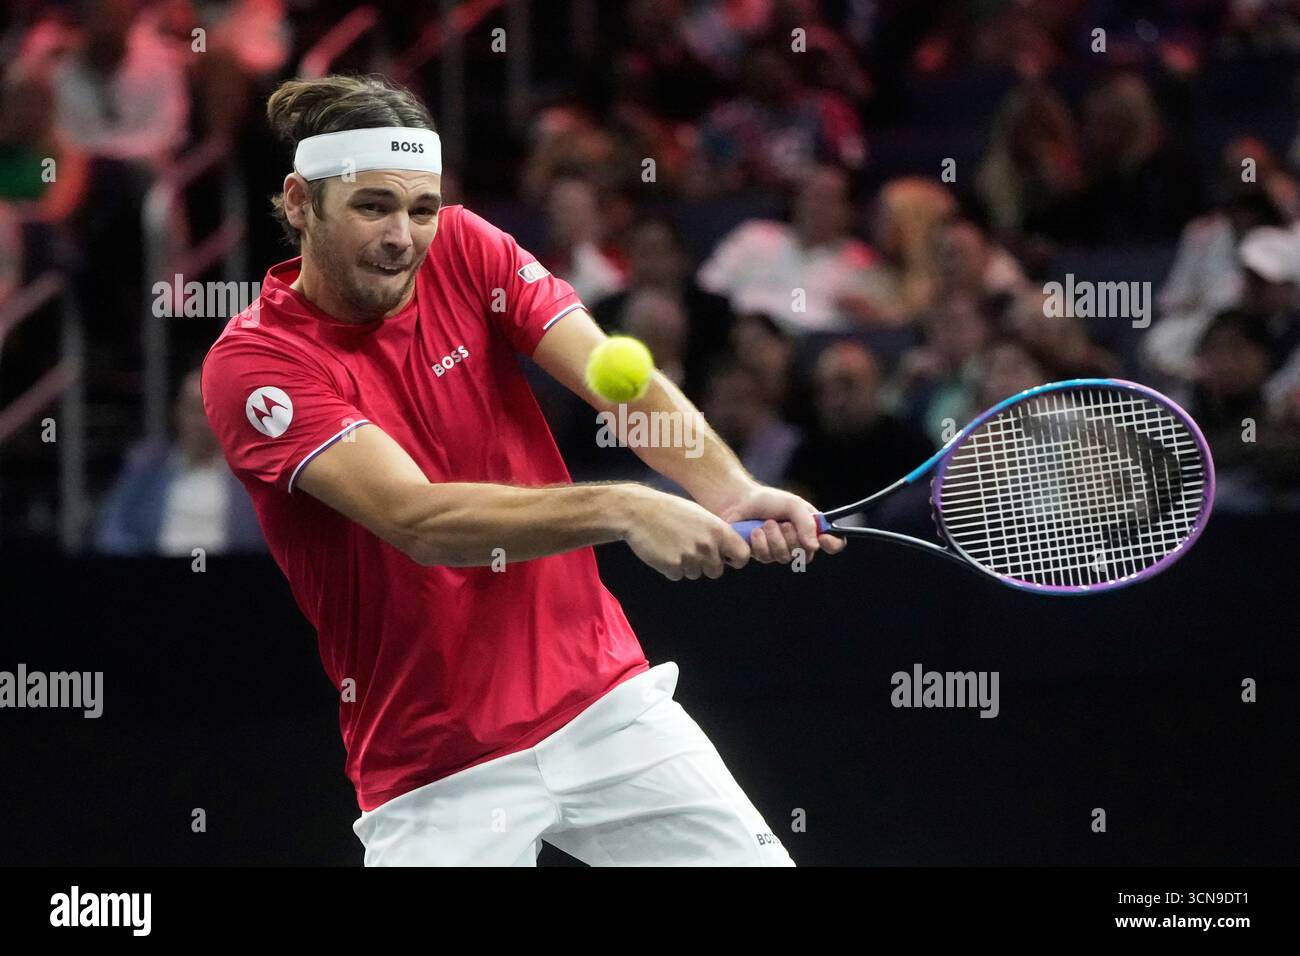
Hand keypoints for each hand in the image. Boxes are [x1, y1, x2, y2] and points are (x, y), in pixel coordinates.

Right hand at [621, 487, 750, 580]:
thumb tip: (727, 549)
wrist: (638, 512)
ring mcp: (690, 557)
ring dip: (687, 565)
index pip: (743, 555)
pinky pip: (678, 575)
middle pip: (716, 571)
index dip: (736, 560)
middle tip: (691, 550)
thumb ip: (716, 532)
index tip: (728, 559)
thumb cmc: (669, 510)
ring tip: (674, 545)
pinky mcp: (673, 566)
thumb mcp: (700, 514)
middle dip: (706, 565)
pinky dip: (671, 567)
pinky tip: (664, 551)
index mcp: (718, 530)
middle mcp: (707, 546)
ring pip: (696, 573)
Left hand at [709, 479, 846, 564]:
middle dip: (792, 538)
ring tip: (764, 524)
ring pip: (784, 557)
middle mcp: (797, 542)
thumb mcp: (792, 504)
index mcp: (810, 528)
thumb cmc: (767, 499)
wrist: (735, 500)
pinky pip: (766, 558)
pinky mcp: (760, 555)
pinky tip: (754, 532)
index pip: (833, 543)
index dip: (833, 544)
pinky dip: (760, 543)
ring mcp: (778, 550)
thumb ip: (806, 522)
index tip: (824, 540)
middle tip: (781, 523)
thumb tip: (814, 547)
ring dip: (774, 539)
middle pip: (806, 554)